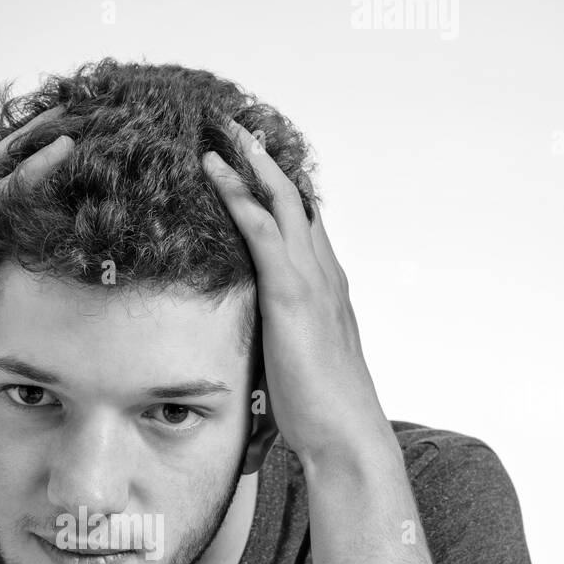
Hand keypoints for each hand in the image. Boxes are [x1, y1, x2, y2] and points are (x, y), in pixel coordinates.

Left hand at [202, 121, 389, 467]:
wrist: (347, 435)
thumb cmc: (323, 414)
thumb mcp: (298, 368)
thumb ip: (282, 345)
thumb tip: (260, 349)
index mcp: (328, 291)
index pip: (305, 226)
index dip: (282, 192)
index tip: (258, 163)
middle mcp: (325, 275)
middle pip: (295, 201)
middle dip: (266, 162)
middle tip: (239, 127)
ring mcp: (312, 282)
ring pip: (280, 204)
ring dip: (250, 164)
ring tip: (222, 132)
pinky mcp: (292, 296)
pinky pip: (263, 232)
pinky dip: (239, 197)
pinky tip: (217, 174)